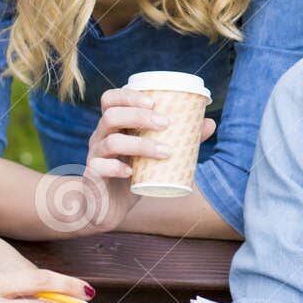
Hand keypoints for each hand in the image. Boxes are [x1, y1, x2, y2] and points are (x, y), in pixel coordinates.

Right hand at [79, 88, 217, 231]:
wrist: (107, 207)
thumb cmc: (134, 174)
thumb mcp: (154, 155)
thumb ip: (180, 138)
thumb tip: (210, 123)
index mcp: (113, 125)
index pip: (111, 99)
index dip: (129, 95)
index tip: (154, 101)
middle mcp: (100, 136)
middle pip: (111, 115)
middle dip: (140, 116)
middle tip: (166, 124)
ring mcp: (95, 156)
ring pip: (111, 142)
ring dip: (140, 144)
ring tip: (165, 151)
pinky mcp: (93, 177)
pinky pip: (100, 167)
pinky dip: (117, 168)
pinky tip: (131, 172)